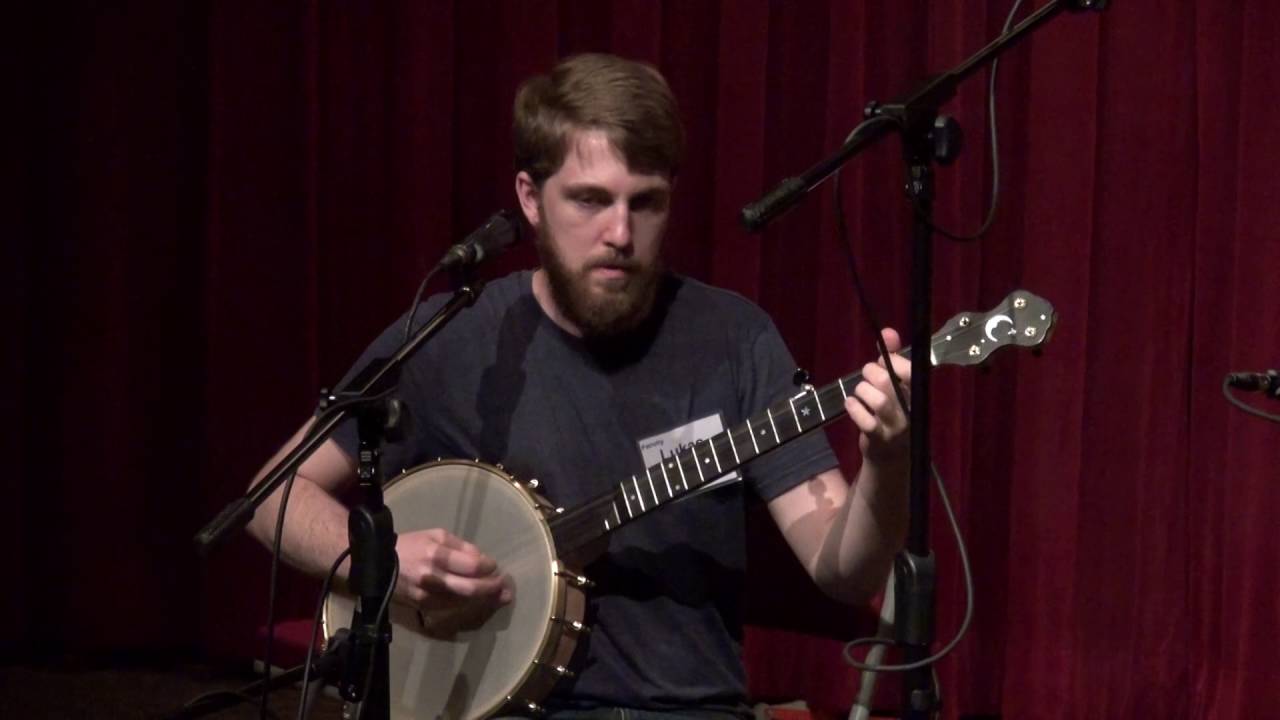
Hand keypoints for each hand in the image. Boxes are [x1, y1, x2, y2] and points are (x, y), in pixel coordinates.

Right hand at [393, 528, 511, 612]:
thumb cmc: (410, 545)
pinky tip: (478, 598)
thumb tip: (482, 559)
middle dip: (493, 588)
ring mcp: (428, 595)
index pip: (473, 566)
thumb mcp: (436, 535)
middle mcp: (434, 578)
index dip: (489, 568)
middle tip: (506, 587)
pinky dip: (468, 603)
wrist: (377, 564)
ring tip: (500, 595)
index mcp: (437, 555)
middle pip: (472, 589)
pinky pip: (452, 606)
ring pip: (464, 601)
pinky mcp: (424, 607)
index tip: (495, 566)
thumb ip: (461, 547)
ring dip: (485, 599)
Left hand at [844, 328, 910, 466]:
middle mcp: (911, 409)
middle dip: (871, 373)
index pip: (912, 371)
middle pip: (889, 382)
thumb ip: (892, 357)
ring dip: (862, 390)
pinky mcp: (880, 439)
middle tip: (867, 376)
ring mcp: (896, 426)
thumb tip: (888, 332)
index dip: (895, 360)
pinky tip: (852, 405)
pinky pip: (865, 420)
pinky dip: (854, 408)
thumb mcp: (895, 383)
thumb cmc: (892, 412)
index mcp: (917, 393)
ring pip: (878, 401)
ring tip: (860, 392)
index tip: (884, 360)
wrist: (891, 456)